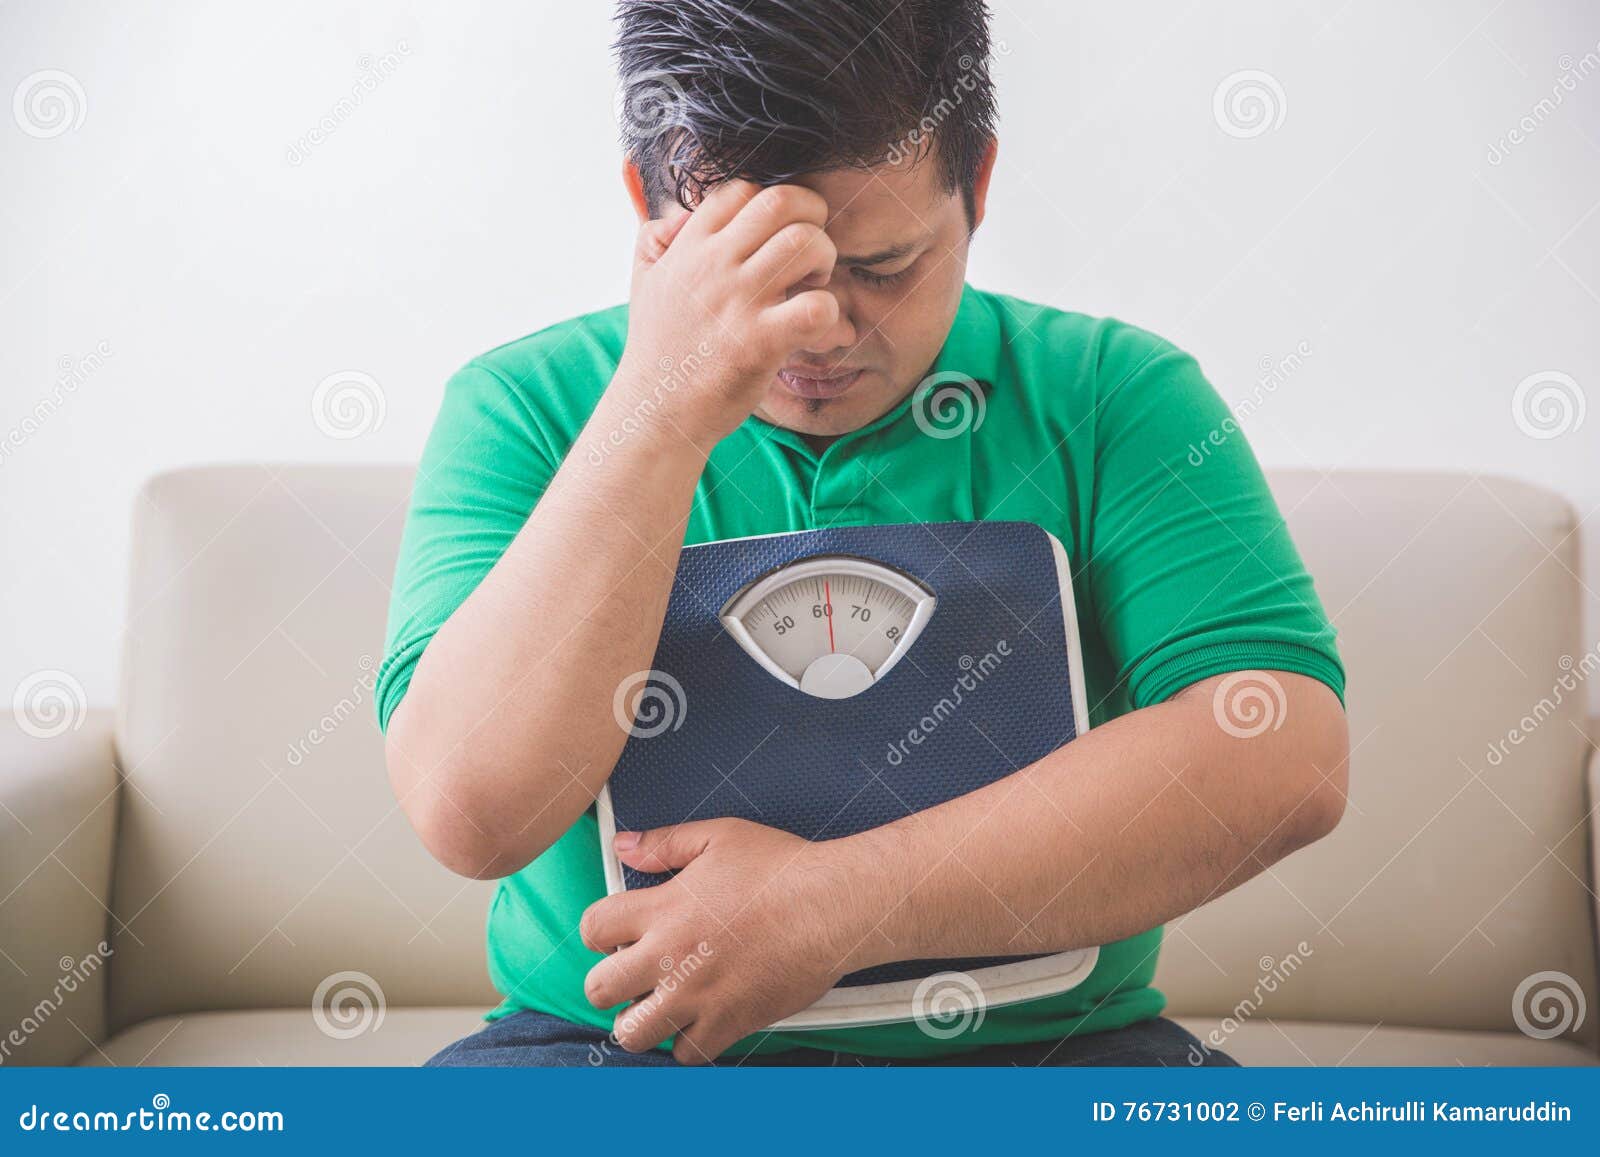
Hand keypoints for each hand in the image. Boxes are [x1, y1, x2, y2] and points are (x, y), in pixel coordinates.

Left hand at [579, 818, 873, 1063]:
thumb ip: (665, 843)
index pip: (592, 928)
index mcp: (663, 909)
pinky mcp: (728, 1022)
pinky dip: (687, 1045)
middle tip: (630, 977)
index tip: (616, 934)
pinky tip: (698, 1023)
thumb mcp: (719, 837)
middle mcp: (670, 956)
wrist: (830, 907)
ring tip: (658, 1006)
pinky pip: (686, 1055)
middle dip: (607, 985)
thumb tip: (624, 845)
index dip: (599, 931)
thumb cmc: (781, 870)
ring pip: (632, 1035)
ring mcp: (697, 996)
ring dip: (639, 1022)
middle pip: (598, 990)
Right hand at [615, 180, 849, 449]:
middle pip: (781, 202)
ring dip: (824, 258)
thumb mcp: (644, 283)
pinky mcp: (760, 342)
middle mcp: (714, 265)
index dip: (771, 203)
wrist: (656, 410)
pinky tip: (815, 325)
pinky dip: (830, 312)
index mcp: (690, 246)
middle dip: (811, 217)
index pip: (742, 189)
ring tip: (813, 284)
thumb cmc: (659, 349)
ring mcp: (738, 302)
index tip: (776, 234)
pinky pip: (817, 307)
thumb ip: (655, 239)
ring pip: (806, 243)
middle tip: (809, 252)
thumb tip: (678, 214)